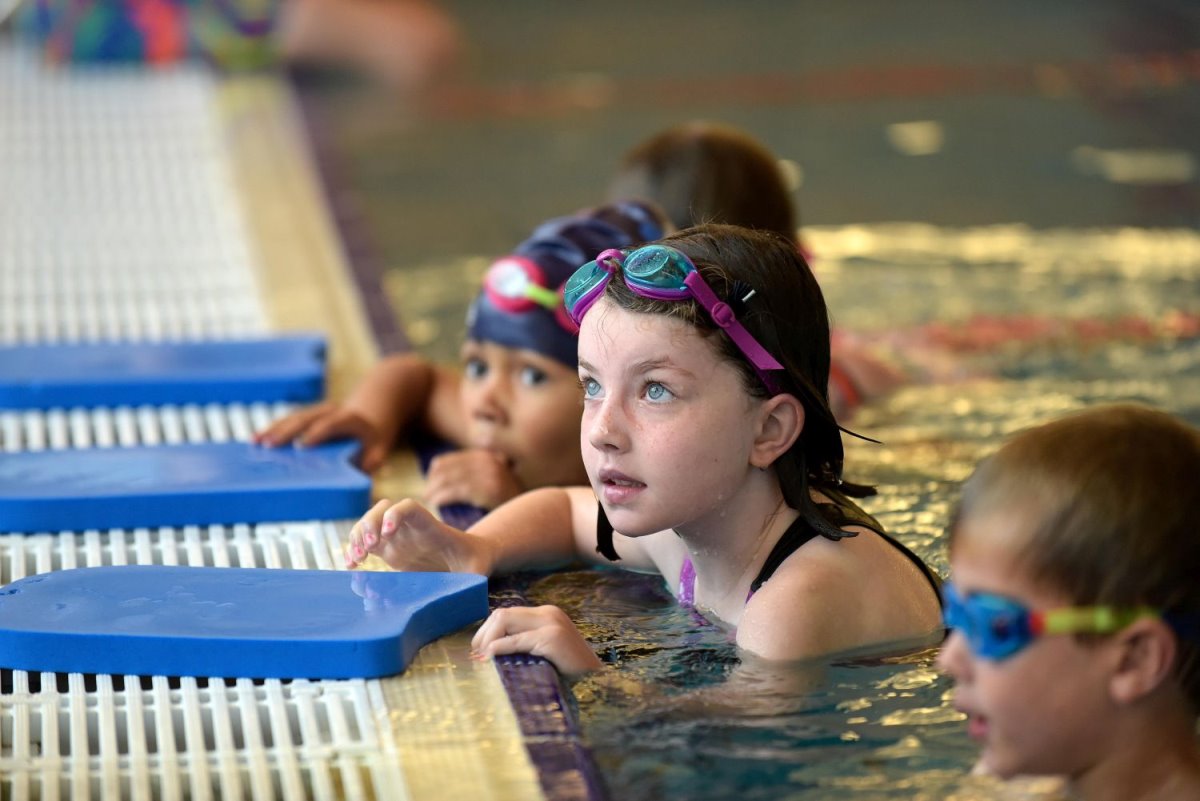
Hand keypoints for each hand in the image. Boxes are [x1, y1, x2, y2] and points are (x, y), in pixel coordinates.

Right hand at [253, 402, 393, 471]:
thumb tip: (356, 479)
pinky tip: (255, 440)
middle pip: (306, 418)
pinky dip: (272, 429)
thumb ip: (370, 462)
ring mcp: (318, 410)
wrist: (373, 411)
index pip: (332, 423)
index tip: (301, 447)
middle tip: (268, 446)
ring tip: (254, 443)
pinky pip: (288, 421)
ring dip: (273, 429)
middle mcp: (332, 410)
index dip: (317, 434)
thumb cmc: (374, 437)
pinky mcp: (308, 414)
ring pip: (293, 418)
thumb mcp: (380, 448)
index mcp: (351, 418)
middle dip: (286, 432)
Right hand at [345, 498, 492, 572]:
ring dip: (357, 537)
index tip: (387, 534)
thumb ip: (474, 576)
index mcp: (430, 527)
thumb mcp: (477, 569)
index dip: (394, 514)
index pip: (409, 507)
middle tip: (367, 550)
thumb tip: (469, 589)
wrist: (467, 562)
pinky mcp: (389, 550)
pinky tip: (350, 566)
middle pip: (381, 509)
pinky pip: (365, 543)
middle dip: (369, 525)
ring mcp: (397, 537)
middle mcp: (410, 528)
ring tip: (356, 561)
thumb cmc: (474, 564)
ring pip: (369, 524)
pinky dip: (354, 550)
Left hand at [424, 448, 522, 508]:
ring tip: (430, 501)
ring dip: (433, 491)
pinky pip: (456, 490)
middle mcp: (486, 461)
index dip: (432, 475)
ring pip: (448, 479)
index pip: (446, 461)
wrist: (533, 513)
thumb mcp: (490, 479)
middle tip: (426, 497)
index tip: (428, 488)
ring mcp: (489, 474)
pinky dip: (442, 497)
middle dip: (431, 484)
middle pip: (444, 470)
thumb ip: (470, 474)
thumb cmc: (506, 502)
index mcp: (483, 457)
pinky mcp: (489, 489)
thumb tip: (435, 474)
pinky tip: (436, 503)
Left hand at [471, 605, 602, 676]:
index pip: (507, 614)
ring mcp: (551, 623)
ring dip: (488, 640)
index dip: (488, 630)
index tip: (479, 651)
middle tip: (476, 656)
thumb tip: (486, 655)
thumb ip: (523, 646)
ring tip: (482, 659)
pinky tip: (490, 658)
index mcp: (547, 615)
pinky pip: (517, 640)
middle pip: (502, 614)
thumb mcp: (543, 653)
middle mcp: (548, 614)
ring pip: (505, 620)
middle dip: (483, 634)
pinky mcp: (552, 637)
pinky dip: (499, 648)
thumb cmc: (569, 674)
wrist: (598, 683)